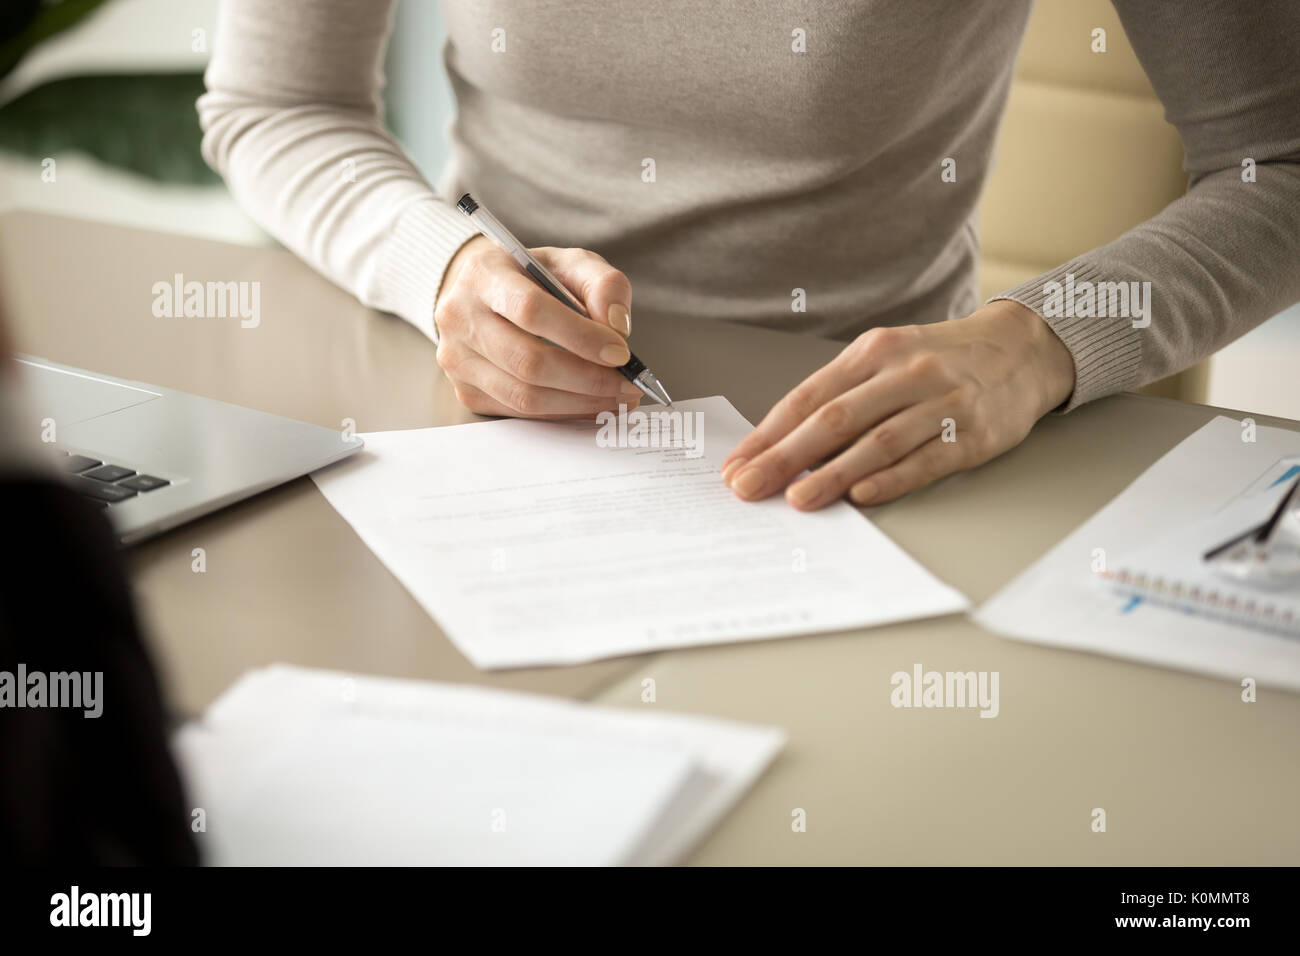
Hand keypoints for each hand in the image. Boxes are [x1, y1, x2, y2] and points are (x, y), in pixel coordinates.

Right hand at [433, 236, 642, 417]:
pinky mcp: (466, 390)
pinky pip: (519, 412)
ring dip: (579, 402)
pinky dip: (562, 412)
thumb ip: (603, 284)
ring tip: (616, 397)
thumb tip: (617, 328)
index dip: (580, 336)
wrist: (488, 295)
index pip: (531, 310)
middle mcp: (460, 317)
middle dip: (588, 379)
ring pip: (524, 395)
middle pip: (527, 361)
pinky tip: (590, 404)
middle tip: (628, 384)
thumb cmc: (533, 278)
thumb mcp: (571, 264)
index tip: (620, 352)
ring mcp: (457, 359)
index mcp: (483, 274)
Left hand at [720, 300, 1075, 508]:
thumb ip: (840, 396)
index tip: (736, 464)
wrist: (1021, 349)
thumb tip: (782, 446)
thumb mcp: (886, 359)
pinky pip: (924, 460)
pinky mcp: (972, 434)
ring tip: (797, 499)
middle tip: (749, 486)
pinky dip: (890, 479)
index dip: (768, 434)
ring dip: (832, 474)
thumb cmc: (939, 360)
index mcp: (873, 352)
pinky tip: (861, 495)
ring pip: (876, 442)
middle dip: (784, 457)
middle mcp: (904, 373)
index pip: (808, 397)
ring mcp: (940, 402)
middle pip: (834, 419)